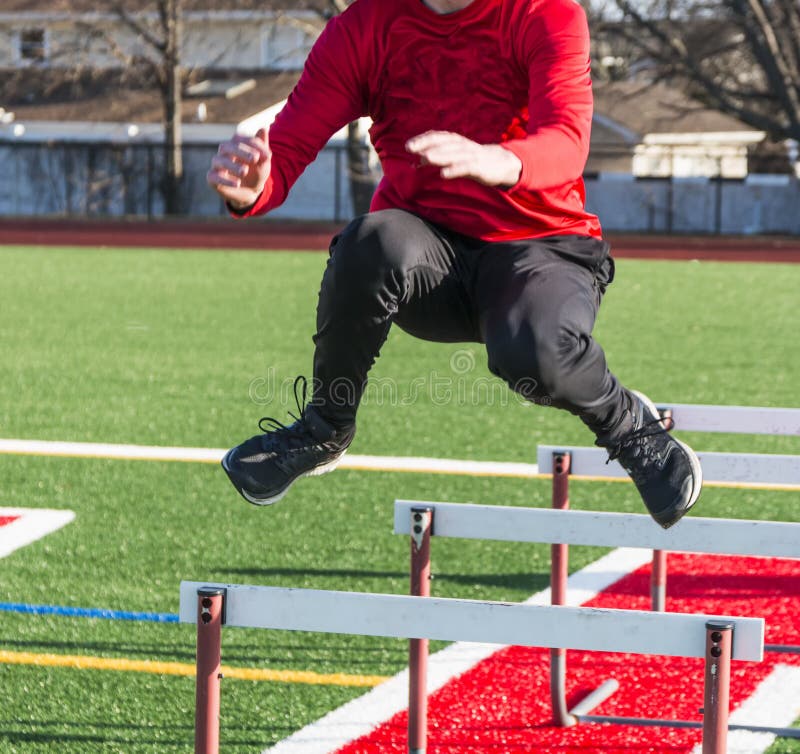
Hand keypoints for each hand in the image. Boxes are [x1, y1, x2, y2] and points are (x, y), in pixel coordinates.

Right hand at [207, 127, 271, 208]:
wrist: (252, 191)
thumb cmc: (256, 171)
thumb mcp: (263, 161)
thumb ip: (262, 147)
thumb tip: (264, 129)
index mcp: (235, 144)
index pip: (240, 139)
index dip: (253, 145)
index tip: (268, 155)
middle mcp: (224, 152)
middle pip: (228, 147)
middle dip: (241, 151)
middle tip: (255, 158)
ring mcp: (217, 165)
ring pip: (219, 160)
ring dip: (232, 165)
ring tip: (245, 171)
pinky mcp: (212, 178)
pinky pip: (213, 176)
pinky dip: (225, 180)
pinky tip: (237, 184)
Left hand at [405, 131, 521, 187]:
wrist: (501, 164)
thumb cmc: (473, 160)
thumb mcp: (454, 157)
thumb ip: (436, 158)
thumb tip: (417, 162)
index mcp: (456, 142)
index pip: (437, 137)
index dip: (423, 140)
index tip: (408, 145)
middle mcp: (462, 146)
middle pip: (443, 142)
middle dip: (426, 144)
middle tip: (410, 148)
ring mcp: (471, 156)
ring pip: (453, 154)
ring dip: (438, 155)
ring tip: (424, 158)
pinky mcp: (479, 168)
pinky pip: (465, 168)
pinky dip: (454, 170)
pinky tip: (443, 174)